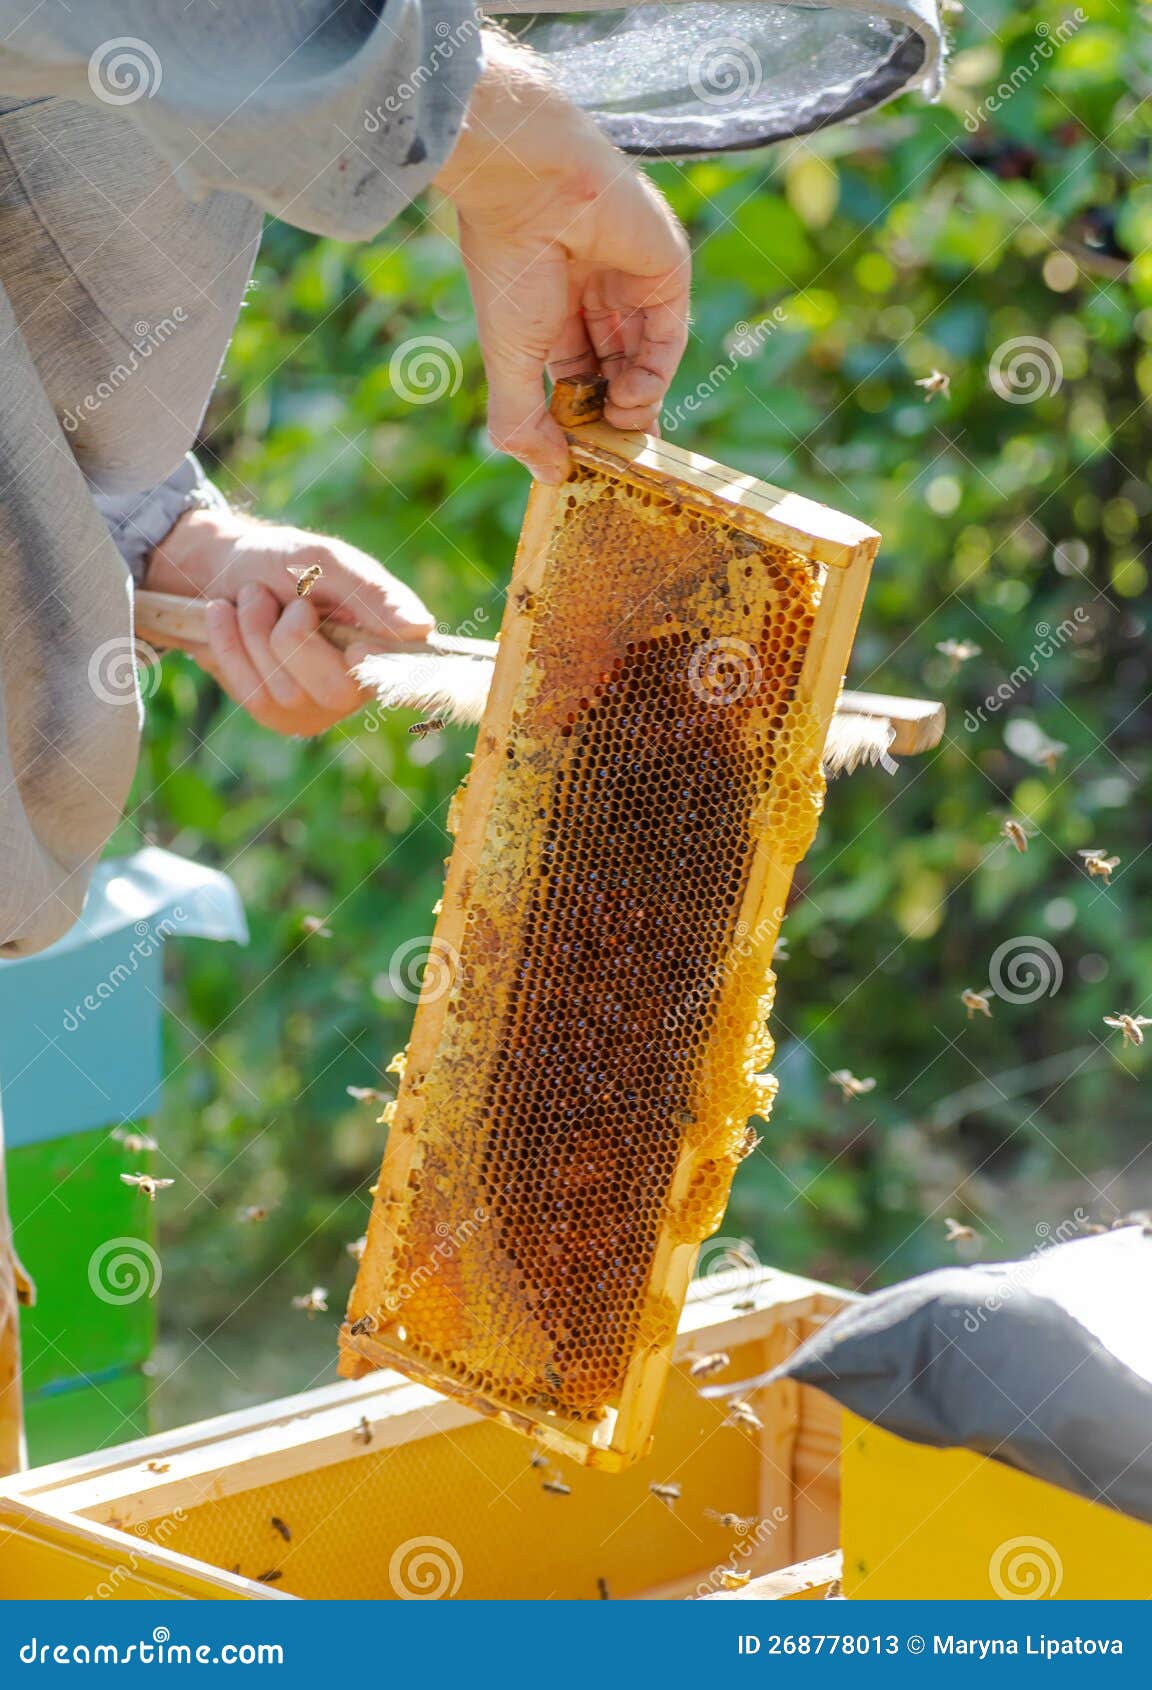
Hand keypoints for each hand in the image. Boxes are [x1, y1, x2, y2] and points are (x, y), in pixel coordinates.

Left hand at [143, 507, 432, 734]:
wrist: (220, 568)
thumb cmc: (284, 562)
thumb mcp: (327, 563)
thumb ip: (373, 594)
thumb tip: (421, 628)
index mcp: (383, 646)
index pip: (403, 678)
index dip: (377, 668)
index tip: (357, 646)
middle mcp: (357, 686)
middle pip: (335, 690)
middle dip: (292, 636)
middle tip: (284, 600)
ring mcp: (315, 707)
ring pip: (284, 690)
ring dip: (255, 630)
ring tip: (252, 599)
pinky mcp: (275, 715)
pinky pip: (252, 694)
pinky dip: (230, 644)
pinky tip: (224, 615)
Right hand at [435, 32, 690, 481]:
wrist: (531, 184)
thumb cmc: (508, 267)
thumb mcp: (509, 362)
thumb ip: (523, 423)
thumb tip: (550, 478)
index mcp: (552, 316)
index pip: (580, 383)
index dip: (582, 423)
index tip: (581, 464)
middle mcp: (594, 301)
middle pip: (617, 378)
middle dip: (614, 422)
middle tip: (612, 461)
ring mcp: (633, 286)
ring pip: (645, 364)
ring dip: (635, 406)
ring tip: (619, 431)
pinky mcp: (667, 272)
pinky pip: (669, 337)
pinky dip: (654, 376)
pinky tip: (631, 399)